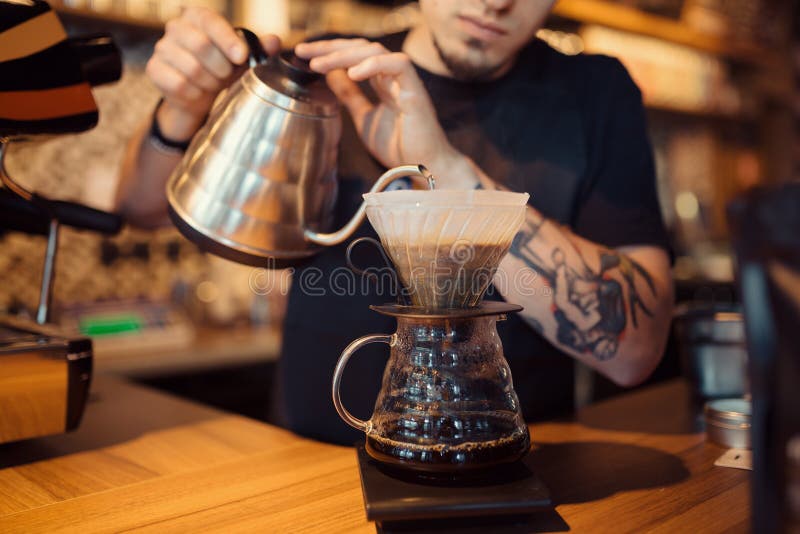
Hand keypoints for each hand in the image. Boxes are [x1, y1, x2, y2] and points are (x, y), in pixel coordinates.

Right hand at [146, 7, 279, 140]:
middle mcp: (176, 27)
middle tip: (226, 75)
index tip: (242, 57)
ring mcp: (162, 48)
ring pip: (191, 68)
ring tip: (213, 84)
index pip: (211, 21)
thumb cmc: (220, 68)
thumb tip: (275, 41)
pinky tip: (198, 92)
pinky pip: (178, 84)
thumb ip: (259, 49)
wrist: (197, 94)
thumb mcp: (241, 59)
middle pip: (201, 45)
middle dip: (221, 67)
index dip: (228, 39)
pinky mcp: (154, 69)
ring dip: (209, 83)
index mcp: (198, 17)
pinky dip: (194, 93)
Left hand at [295, 38, 476, 187]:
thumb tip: (329, 76)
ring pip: (375, 51)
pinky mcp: (415, 92)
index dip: (329, 52)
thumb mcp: (364, 118)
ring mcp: (405, 82)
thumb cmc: (400, 147)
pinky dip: (374, 65)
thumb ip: (350, 96)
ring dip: (344, 55)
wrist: (424, 168)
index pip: (354, 55)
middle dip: (330, 47)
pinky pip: (398, 65)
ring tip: (320, 64)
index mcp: (382, 82)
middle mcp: (393, 77)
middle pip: (361, 47)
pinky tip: (352, 74)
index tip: (303, 55)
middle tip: (303, 51)